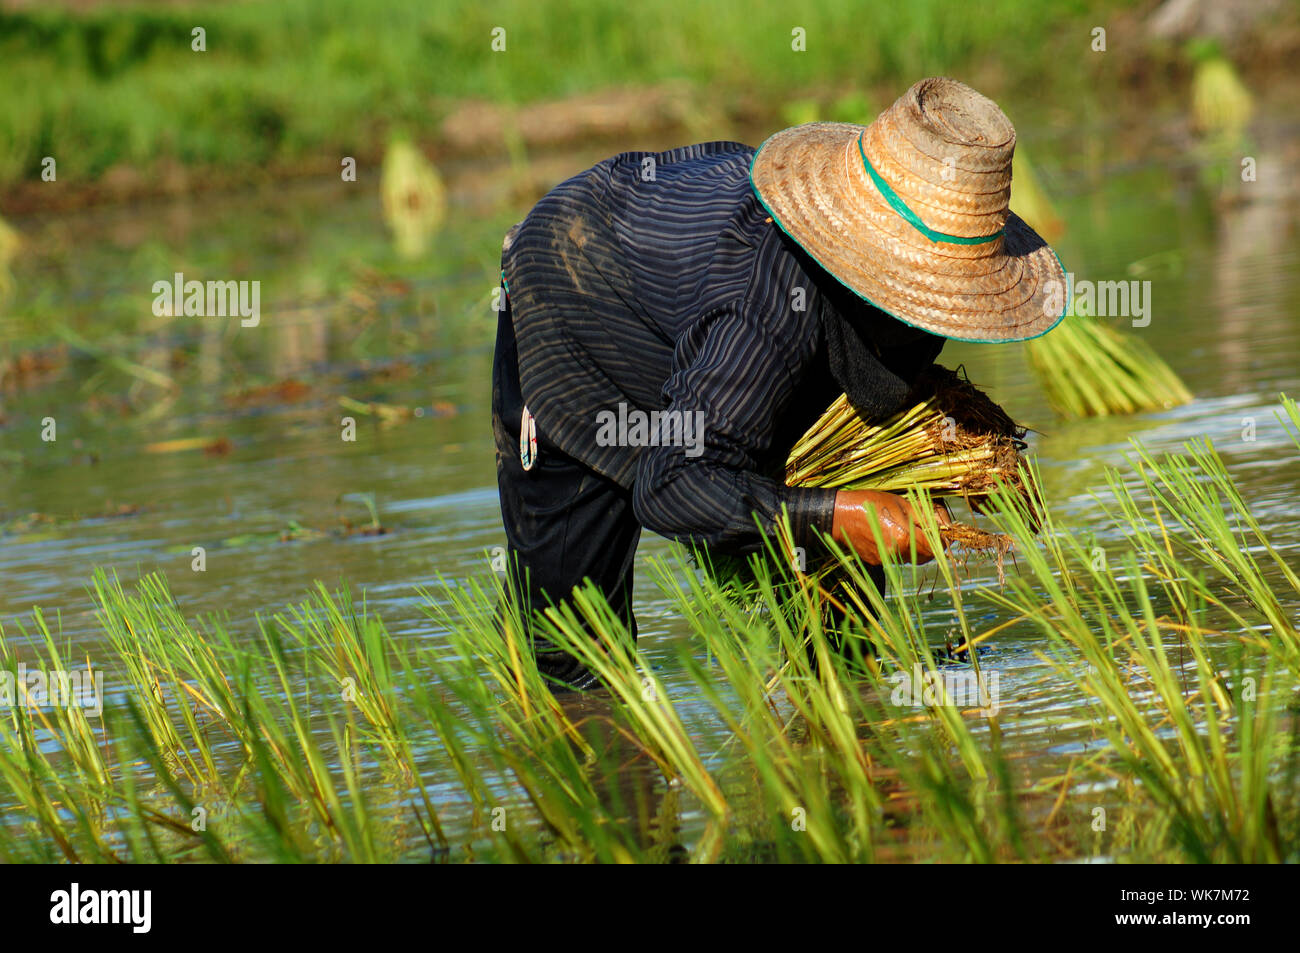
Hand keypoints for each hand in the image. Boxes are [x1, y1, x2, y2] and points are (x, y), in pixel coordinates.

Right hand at [830, 490, 950, 564]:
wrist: (839, 516)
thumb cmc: (870, 503)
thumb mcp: (901, 503)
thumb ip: (926, 516)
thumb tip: (946, 525)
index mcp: (905, 538)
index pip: (937, 545)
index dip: (943, 537)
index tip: (942, 527)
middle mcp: (898, 553)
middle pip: (927, 555)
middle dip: (930, 542)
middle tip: (925, 525)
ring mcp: (887, 560)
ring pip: (912, 557)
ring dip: (915, 545)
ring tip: (904, 527)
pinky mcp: (878, 563)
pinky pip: (897, 557)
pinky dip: (899, 547)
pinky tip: (888, 533)